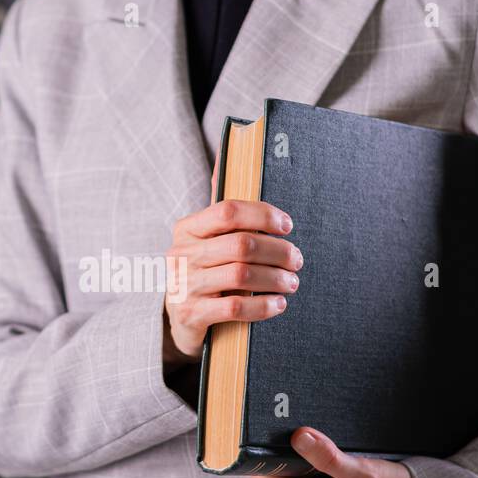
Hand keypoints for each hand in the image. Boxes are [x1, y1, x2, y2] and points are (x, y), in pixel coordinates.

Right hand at [162, 199, 302, 364]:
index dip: (263, 215)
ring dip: (275, 279)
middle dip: (277, 251)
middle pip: (241, 244)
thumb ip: (221, 212)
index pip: (228, 211)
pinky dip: (263, 305)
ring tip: (291, 282)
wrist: (181, 317)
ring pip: (241, 275)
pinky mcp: (192, 313)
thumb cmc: (203, 272)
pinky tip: (278, 303)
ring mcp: (185, 285)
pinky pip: (236, 307)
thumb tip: (226, 160)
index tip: (286, 225)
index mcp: (187, 229)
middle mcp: (182, 254)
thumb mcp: (206, 241)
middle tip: (296, 260)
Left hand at [252, 427, 428, 477]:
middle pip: (270, 469)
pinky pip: (297, 471)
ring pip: (284, 468)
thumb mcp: (361, 473)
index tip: (268, 422)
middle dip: (280, 446)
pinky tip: (322, 446)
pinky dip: (306, 457)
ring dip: (295, 450)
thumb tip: (298, 435)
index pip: (260, 473)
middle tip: (297, 422)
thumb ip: (327, 457)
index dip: (260, 447)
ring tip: (315, 434)